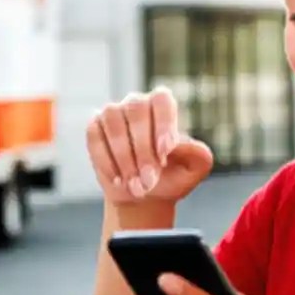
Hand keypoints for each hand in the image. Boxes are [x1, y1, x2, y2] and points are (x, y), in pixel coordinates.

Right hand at [86, 87, 212, 207]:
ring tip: (135, 186)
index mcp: (163, 106)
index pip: (161, 101)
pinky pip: (95, 136)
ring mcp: (114, 114)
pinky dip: (106, 161)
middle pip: (136, 111)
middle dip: (142, 150)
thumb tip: (179, 144)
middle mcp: (137, 103)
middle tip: (149, 181)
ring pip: (113, 123)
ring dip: (124, 157)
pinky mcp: (95, 129)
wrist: (144, 194)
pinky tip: (119, 180)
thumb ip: (199, 155)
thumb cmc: (172, 177)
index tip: (164, 153)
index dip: (162, 124)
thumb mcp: (195, 170)